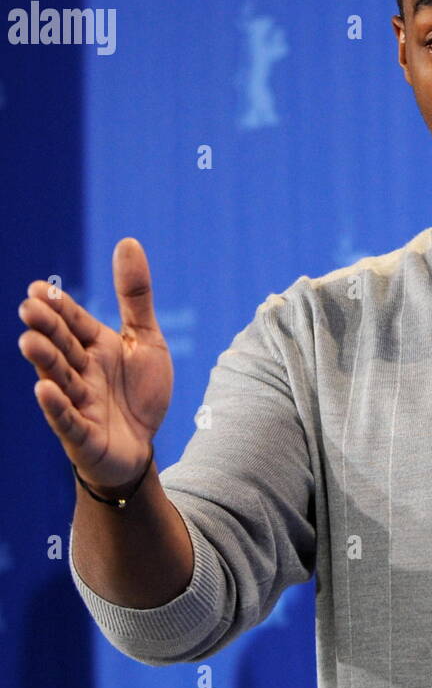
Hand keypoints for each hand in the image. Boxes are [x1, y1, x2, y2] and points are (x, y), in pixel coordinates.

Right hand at [17, 238, 172, 492]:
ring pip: (60, 380)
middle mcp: (82, 372)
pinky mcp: (83, 435)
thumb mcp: (146, 339)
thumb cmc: (139, 392)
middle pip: (63, 347)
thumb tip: (128, 241)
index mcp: (96, 347)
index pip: (74, 323)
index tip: (39, 288)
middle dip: (47, 329)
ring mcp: (80, 404)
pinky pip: (68, 421)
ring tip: (28, 341)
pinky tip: (43, 390)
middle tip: (29, 307)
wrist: (143, 446)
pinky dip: (56, 407)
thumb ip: (135, 296)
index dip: (59, 307)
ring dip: (45, 362)